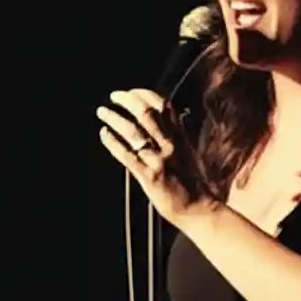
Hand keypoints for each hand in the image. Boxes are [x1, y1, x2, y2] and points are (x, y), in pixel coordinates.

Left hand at [96, 89, 209, 225]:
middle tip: (114, 96)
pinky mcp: (149, 177)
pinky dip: (113, 143)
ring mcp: (159, 160)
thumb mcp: (189, 151)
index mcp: (180, 137)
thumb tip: (177, 115)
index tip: (132, 91)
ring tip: (102, 112)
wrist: (198, 209)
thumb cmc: (193, 182)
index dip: (145, 94)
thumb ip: (179, 133)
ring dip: (115, 119)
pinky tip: (104, 134)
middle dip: (127, 101)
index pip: (163, 106)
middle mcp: (169, 145)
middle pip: (146, 114)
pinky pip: (127, 156)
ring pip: (134, 132)